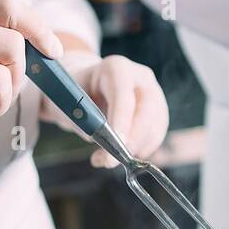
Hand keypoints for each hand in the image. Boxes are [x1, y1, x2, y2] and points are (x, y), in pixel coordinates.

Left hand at [39, 52, 169, 168]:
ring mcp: (154, 93)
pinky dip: (140, 149)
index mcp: (116, 68)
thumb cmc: (76, 94)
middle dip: (131, 140)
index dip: (122, 123)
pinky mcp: (159, 110)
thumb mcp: (69, 103)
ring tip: (106, 159)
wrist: (86, 86)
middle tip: (110, 160)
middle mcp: (141, 77)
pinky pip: (156, 135)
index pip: (124, 97)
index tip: (116, 145)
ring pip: (155, 126)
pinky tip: (121, 154)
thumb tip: (104, 152)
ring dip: (134, 148)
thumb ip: (85, 123)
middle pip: (146, 112)